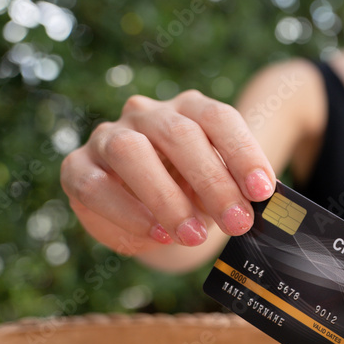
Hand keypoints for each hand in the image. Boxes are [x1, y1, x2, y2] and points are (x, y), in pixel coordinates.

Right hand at [61, 89, 275, 254]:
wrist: (152, 216)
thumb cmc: (195, 194)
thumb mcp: (221, 190)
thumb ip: (239, 191)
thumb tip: (266, 205)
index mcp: (190, 109)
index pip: (219, 118)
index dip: (243, 153)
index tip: (262, 191)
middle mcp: (148, 114)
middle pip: (180, 135)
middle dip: (212, 182)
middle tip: (236, 222)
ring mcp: (108, 136)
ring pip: (131, 152)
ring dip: (166, 197)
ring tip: (193, 235)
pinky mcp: (77, 166)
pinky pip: (94, 185)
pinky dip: (127, 212)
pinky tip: (157, 234)